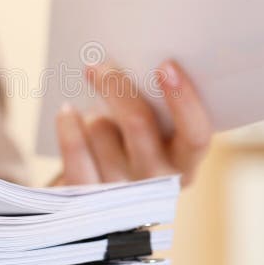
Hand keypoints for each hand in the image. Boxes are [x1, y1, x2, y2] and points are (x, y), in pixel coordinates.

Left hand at [55, 60, 211, 185]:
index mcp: (185, 163)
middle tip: (100, 66)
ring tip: (97, 123)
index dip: (185, 100)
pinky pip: (76, 150)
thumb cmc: (128, 145)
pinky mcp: (86, 199)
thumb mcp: (149, 129)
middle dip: (117, 86)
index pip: (197, 136)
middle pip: (138, 123)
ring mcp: (121, 194)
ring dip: (94, 116)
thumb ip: (151, 105)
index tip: (166, 65)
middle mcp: (158, 182)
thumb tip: (125, 65)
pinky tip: (67, 113)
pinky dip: (69, 125)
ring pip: (101, 129)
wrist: (93, 195)